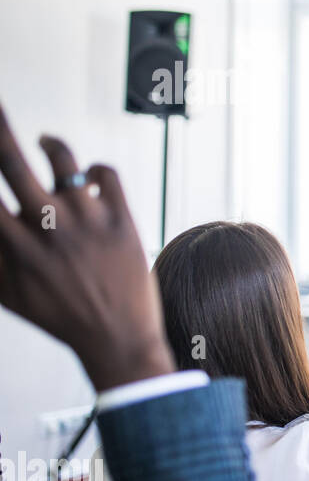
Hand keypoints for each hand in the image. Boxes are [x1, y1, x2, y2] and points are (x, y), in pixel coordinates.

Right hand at [0, 103, 173, 391]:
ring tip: (43, 142)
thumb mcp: (7, 292)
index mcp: (16, 246)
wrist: (118, 338)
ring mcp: (90, 222)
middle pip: (15, 165)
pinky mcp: (124, 221)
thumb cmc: (57, 315)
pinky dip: (93, 168)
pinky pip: (107, 175)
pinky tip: (85, 176)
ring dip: (51, 144)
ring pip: (65, 161)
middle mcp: (51, 229)